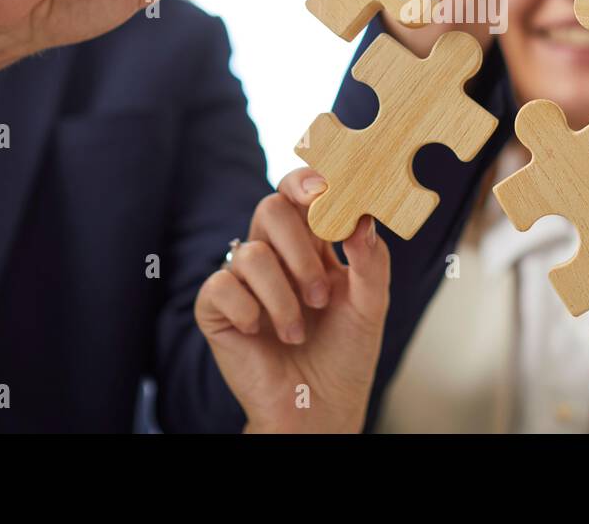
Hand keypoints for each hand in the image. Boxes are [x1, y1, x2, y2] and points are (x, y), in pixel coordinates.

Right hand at [195, 168, 389, 433]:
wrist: (320, 407)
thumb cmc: (346, 353)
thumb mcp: (371, 304)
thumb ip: (371, 260)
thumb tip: (362, 218)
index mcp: (313, 244)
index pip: (303, 193)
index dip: (308, 181)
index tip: (326, 189)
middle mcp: (276, 254)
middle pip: (271, 208)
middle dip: (299, 248)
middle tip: (320, 294)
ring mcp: (244, 280)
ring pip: (250, 252)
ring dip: (282, 296)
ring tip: (298, 331)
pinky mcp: (217, 309)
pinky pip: (221, 285)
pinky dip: (249, 310)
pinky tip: (260, 332)